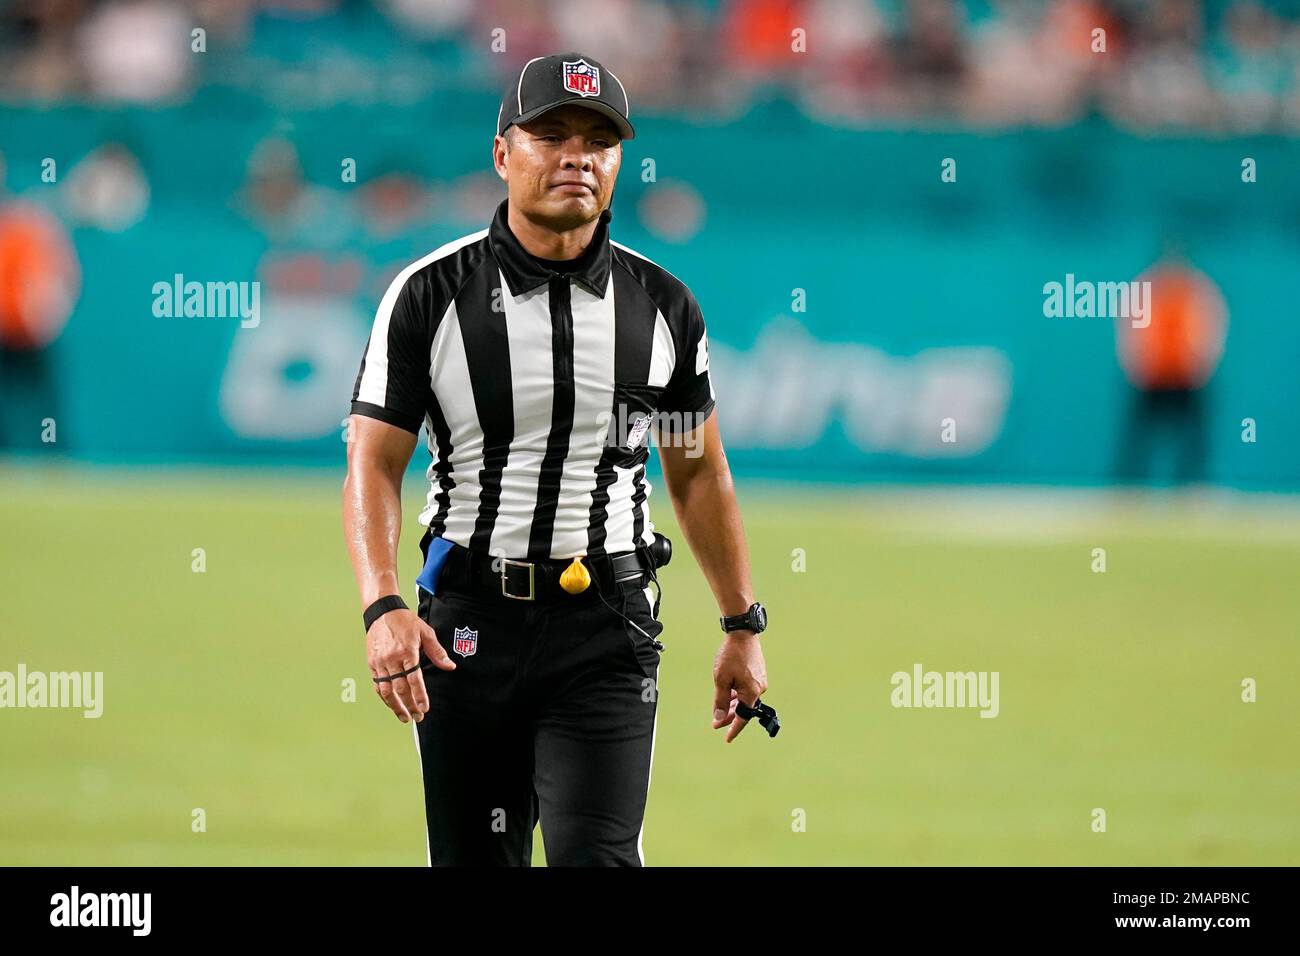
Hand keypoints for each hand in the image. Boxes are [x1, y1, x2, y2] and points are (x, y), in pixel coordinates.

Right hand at [367, 607, 455, 722]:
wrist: (382, 612)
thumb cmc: (405, 622)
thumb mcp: (426, 633)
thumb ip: (437, 652)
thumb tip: (450, 666)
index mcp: (407, 651)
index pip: (414, 679)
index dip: (419, 696)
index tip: (424, 708)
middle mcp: (392, 658)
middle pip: (400, 689)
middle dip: (409, 706)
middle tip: (417, 717)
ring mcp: (380, 662)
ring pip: (386, 690)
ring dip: (395, 706)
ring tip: (404, 717)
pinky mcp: (372, 664)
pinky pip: (378, 685)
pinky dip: (385, 697)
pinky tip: (392, 704)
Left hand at [711, 631, 767, 742]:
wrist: (742, 633)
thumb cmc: (730, 656)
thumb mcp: (721, 680)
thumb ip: (720, 701)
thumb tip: (719, 719)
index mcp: (751, 692)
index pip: (742, 717)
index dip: (733, 729)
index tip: (727, 738)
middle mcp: (759, 688)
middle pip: (744, 709)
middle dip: (730, 716)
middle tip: (716, 722)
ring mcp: (760, 681)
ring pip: (745, 699)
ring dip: (734, 705)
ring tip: (721, 709)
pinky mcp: (759, 674)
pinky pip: (748, 690)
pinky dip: (738, 695)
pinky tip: (729, 695)